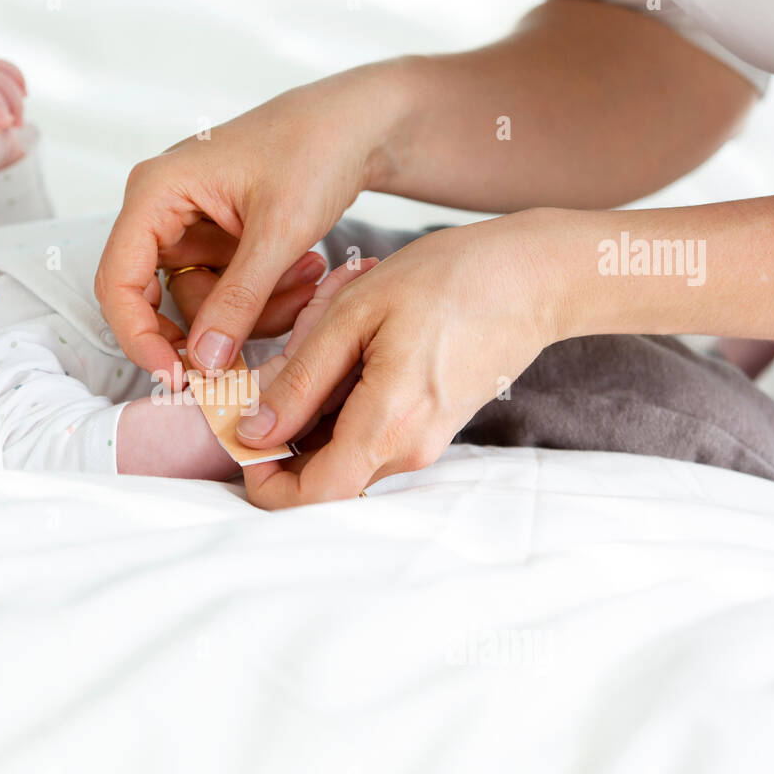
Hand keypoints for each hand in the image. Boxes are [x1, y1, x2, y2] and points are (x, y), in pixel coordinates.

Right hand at [95, 68, 398, 380]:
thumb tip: (204, 361)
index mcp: (156, 191)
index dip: (138, 336)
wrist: (356, 123)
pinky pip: (223, 293)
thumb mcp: (281, 231)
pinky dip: (262, 298)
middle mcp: (160, 209)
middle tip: (240, 359)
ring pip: (196, 303)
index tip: (173, 375)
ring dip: (251, 310)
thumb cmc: (316, 147)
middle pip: (149, 298)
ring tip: (308, 278)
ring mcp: (187, 226)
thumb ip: (239, 299)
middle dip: (201, 329)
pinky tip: (305, 270)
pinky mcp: (215, 241)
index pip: (117, 280)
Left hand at [238, 211, 562, 506]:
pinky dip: (338, 411)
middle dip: (281, 446)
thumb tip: (255, 433)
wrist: (534, 278)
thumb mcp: (354, 315)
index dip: (265, 483)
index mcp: (387, 427)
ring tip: (311, 354)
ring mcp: (424, 443)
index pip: (312, 495)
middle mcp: (408, 451)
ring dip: (310, 422)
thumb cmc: (447, 281)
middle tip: (260, 386)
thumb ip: (301, 380)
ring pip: (343, 456)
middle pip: (324, 480)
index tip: (239, 442)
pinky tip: (343, 357)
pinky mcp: (430, 428)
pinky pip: (368, 437)